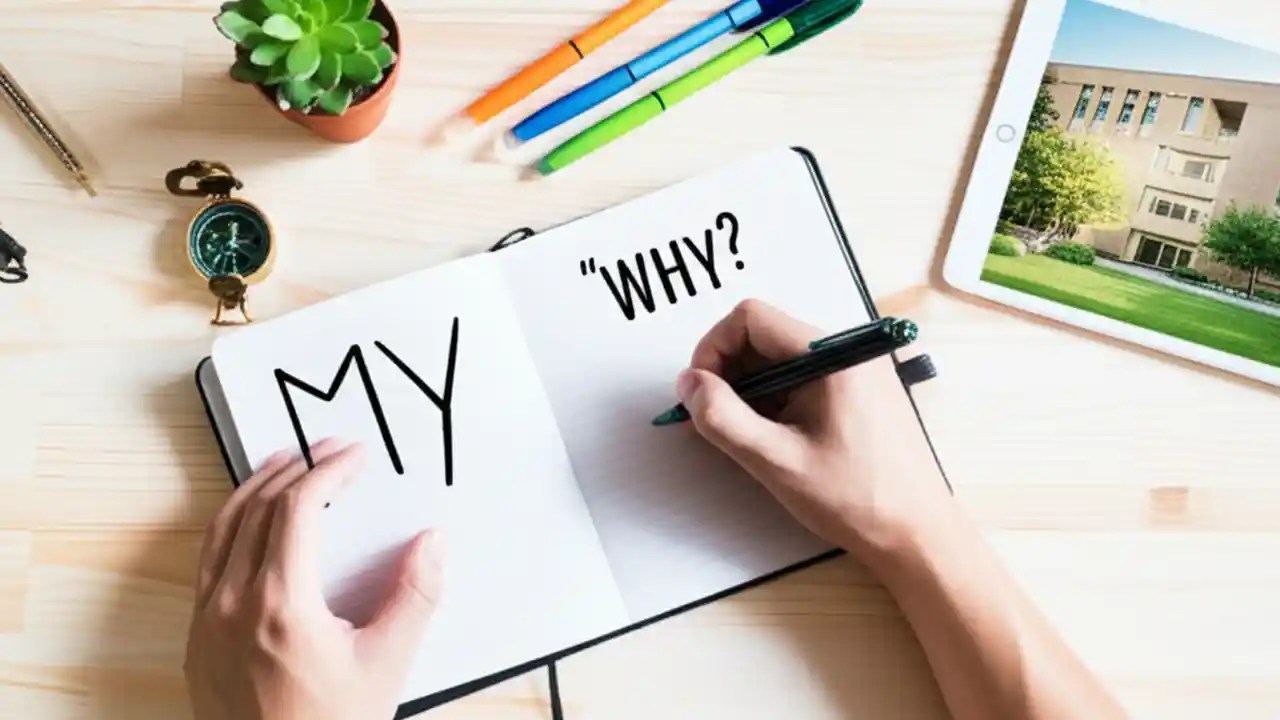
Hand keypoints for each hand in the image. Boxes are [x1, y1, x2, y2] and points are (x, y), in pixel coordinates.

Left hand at [185, 440, 443, 719]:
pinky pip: (207, 561)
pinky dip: (231, 526)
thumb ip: (413, 598)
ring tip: (284, 466)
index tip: (353, 457)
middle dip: (298, 469)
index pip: (299, 508)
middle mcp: (232, 604)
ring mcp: (206, 621)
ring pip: (223, 529)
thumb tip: (431, 544)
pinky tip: (250, 524)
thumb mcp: (385, 667)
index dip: (329, 471)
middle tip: (330, 452)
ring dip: (256, 489)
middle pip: (260, 508)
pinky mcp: (195, 639)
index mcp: (280, 604)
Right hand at [677, 300, 951, 562]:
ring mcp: (857, 370)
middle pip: (765, 335)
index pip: (751, 318)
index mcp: (832, 356)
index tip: (700, 393)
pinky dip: (777, 400)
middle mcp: (848, 351)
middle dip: (729, 372)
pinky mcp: (860, 391)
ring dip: (751, 390)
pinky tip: (773, 439)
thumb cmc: (855, 500)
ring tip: (745, 437)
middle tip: (714, 420)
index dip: (713, 349)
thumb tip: (688, 384)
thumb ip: (723, 418)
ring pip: (781, 358)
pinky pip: (804, 378)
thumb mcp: (776, 461)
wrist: (918, 534)